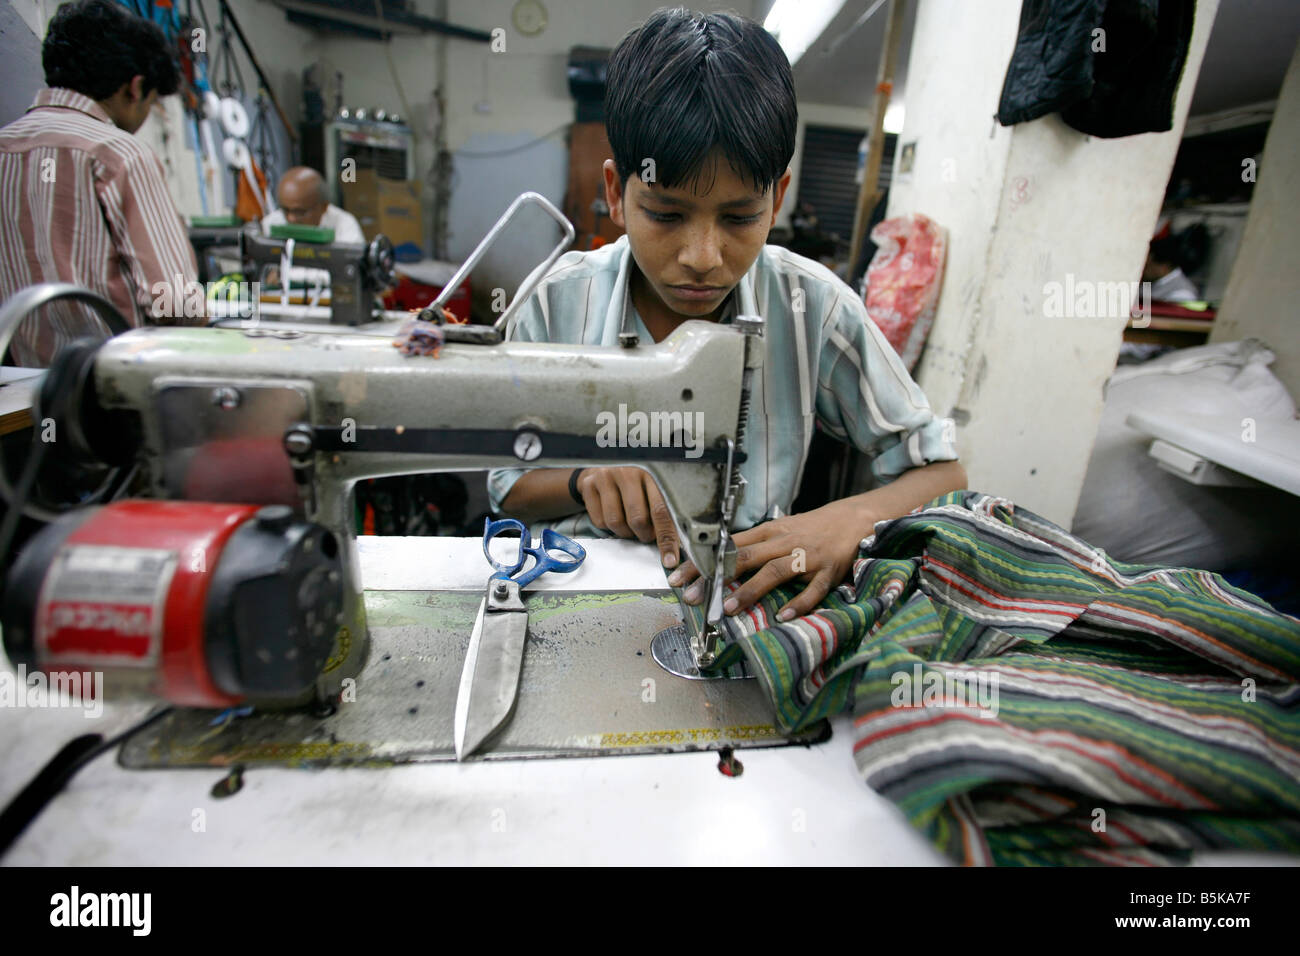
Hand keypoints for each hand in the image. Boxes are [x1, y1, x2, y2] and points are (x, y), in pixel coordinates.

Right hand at [575, 467, 680, 567]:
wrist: (602, 467)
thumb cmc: (634, 485)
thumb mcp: (652, 490)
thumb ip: (664, 513)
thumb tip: (674, 547)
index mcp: (650, 473)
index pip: (660, 510)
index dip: (666, 538)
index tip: (669, 560)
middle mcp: (628, 472)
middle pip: (637, 519)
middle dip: (644, 535)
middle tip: (646, 534)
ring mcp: (606, 477)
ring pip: (616, 522)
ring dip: (625, 533)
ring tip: (629, 524)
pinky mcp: (589, 485)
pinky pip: (599, 521)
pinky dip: (609, 528)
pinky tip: (614, 516)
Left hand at [666, 498, 870, 621]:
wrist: (854, 518)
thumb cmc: (811, 528)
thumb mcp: (780, 530)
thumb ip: (754, 546)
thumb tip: (720, 563)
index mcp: (768, 532)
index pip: (728, 547)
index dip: (702, 562)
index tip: (678, 577)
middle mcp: (783, 542)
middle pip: (744, 558)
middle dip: (716, 579)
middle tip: (693, 596)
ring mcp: (806, 556)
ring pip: (774, 572)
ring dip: (750, 591)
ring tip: (729, 609)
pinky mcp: (827, 570)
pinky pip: (812, 589)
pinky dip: (799, 602)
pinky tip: (784, 615)